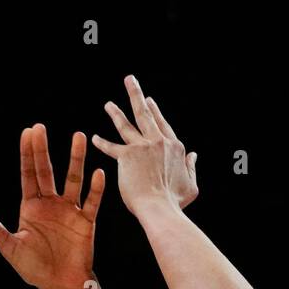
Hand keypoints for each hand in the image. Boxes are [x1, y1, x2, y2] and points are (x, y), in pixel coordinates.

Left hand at [0, 125, 104, 288]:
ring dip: (76, 160)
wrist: (60, 285)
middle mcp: (51, 204)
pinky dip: (96, 189)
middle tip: (40, 127)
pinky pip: (92, 203)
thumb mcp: (10, 247)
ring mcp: (70, 211)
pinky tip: (97, 173)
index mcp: (31, 207)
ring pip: (73, 180)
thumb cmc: (35, 268)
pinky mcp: (85, 222)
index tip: (28, 132)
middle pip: (47, 171)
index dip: (27, 154)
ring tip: (79, 137)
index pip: (28, 174)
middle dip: (43, 150)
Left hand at [91, 75, 197, 217]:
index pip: (163, 125)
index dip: (156, 112)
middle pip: (145, 114)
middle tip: (129, 80)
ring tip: (108, 105)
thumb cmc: (175, 202)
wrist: (160, 209)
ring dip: (116, 112)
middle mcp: (159, 142)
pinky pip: (112, 147)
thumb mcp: (191, 185)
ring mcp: (143, 147)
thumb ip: (191, 168)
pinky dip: (102, 143)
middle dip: (136, 94)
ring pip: (126, 125)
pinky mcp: (127, 157)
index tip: (150, 101)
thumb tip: (194, 155)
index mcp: (174, 148)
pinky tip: (94, 139)